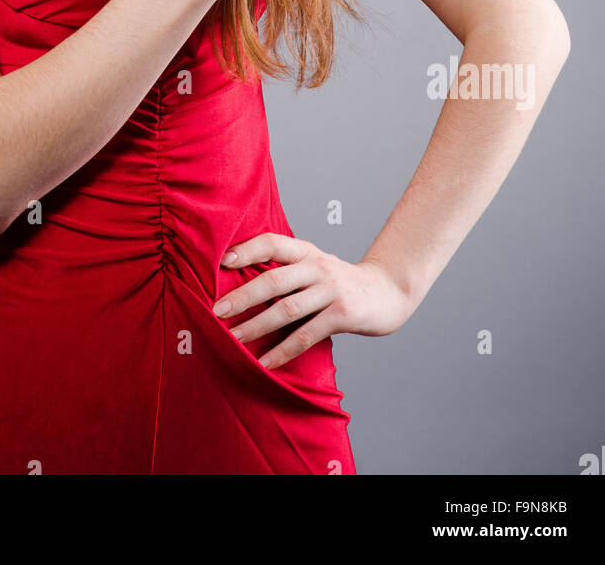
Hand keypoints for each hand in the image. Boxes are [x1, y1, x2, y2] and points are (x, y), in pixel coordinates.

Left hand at [211, 234, 414, 369]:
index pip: (273, 243)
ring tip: (233, 338)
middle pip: (274, 279)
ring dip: (257, 325)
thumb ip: (288, 270)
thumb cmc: (340, 283)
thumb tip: (241, 283)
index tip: (220, 261)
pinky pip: (306, 335)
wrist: (387, 293)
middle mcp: (318, 267)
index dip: (247, 249)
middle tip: (217, 310)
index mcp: (307, 252)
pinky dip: (283, 350)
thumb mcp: (316, 266)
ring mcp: (331, 290)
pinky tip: (265, 362)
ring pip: (287, 309)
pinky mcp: (341, 315)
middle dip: (243, 296)